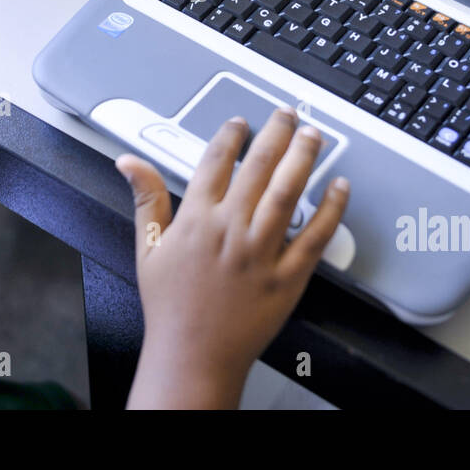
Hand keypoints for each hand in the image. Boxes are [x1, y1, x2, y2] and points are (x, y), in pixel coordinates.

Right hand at [118, 108, 349, 408]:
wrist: (192, 356)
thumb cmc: (169, 307)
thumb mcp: (147, 248)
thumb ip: (146, 198)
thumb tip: (129, 160)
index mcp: (196, 219)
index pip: (216, 161)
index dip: (231, 135)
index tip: (240, 122)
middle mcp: (230, 230)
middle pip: (258, 167)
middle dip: (276, 132)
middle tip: (288, 113)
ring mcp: (261, 253)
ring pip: (287, 192)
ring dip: (304, 158)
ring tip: (314, 135)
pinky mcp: (287, 278)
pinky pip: (314, 237)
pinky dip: (330, 209)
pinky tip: (339, 187)